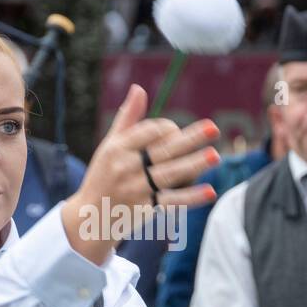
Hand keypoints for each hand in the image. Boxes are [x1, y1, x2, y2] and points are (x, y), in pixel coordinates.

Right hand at [61, 84, 219, 264]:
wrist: (91, 218)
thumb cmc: (103, 176)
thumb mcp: (109, 146)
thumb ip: (128, 118)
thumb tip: (139, 88)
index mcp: (117, 148)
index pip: (149, 131)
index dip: (169, 128)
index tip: (177, 132)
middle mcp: (125, 168)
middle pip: (163, 151)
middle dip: (189, 139)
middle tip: (213, 129)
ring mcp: (135, 190)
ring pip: (169, 175)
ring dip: (194, 165)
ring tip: (215, 156)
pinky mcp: (144, 210)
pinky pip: (171, 201)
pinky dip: (191, 197)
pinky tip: (210, 191)